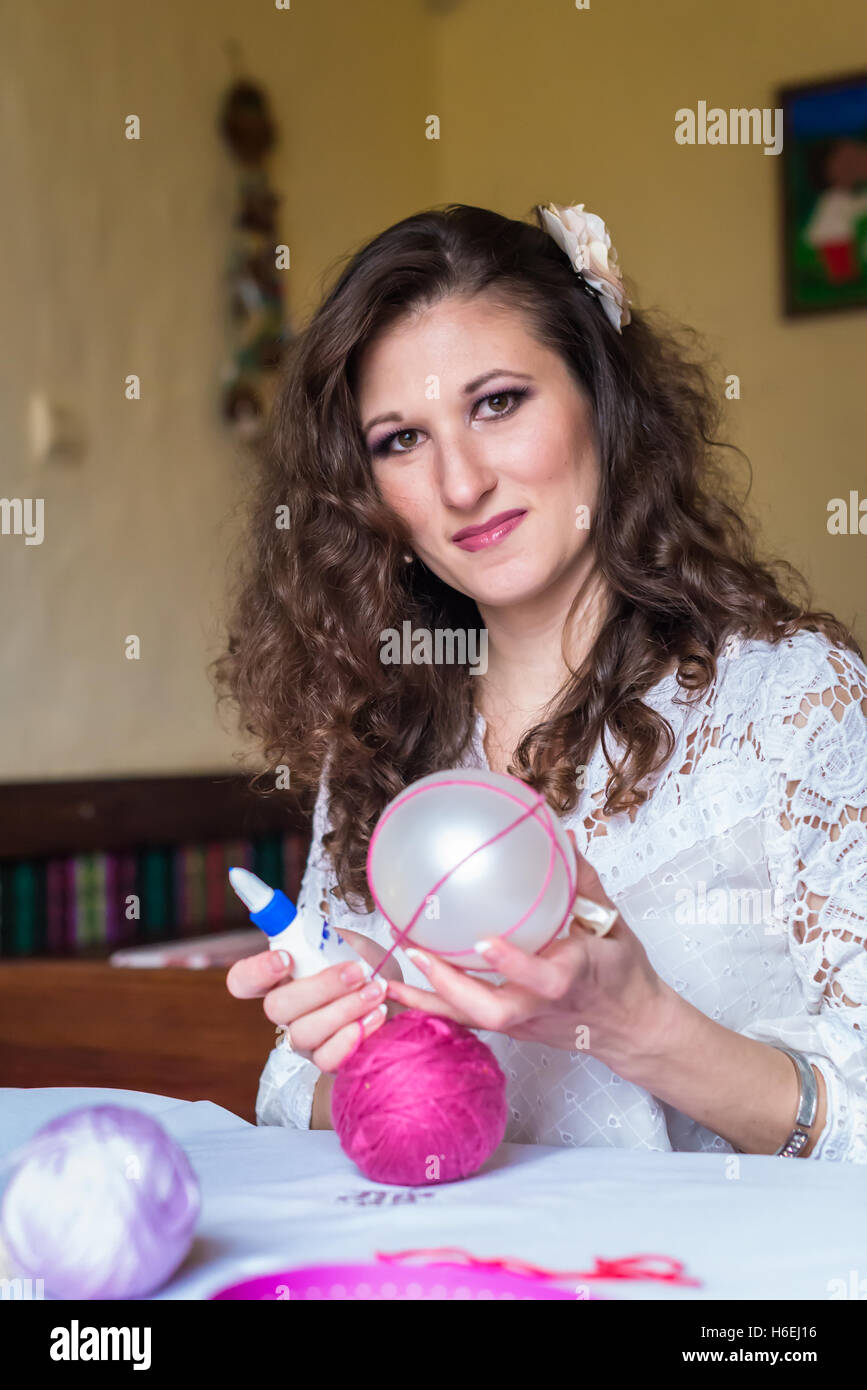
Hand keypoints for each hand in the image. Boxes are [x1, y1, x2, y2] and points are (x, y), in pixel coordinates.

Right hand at [225, 928, 403, 1072]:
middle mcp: (285, 1010)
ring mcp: (302, 1038)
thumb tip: (320, 934)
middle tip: (356, 971)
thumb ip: (328, 938)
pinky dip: (352, 1037)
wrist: (399, 997)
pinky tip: (376, 1016)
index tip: (286, 958)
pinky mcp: (325, 1060)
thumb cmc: (368, 966)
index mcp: (280, 976)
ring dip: (345, 1009)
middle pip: (276, 1008)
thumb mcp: (349, 942)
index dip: (256, 971)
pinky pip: (327, 1058)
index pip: (243, 979)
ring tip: (377, 991)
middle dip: (320, 987)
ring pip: (303, 1033)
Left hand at [384, 830, 669, 1071]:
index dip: (512, 963)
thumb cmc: (624, 974)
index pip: (543, 977)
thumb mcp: (612, 924)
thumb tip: (561, 837)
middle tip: (419, 953)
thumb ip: (583, 882)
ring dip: (429, 999)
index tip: (483, 941)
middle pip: (494, 1011)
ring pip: (472, 1020)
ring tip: (388, 975)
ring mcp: (525, 1023)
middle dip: (452, 986)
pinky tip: (401, 988)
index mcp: (574, 976)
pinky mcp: (513, 1030)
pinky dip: (434, 1004)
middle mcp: (543, 1006)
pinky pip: (468, 1020)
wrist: (634, 1030)